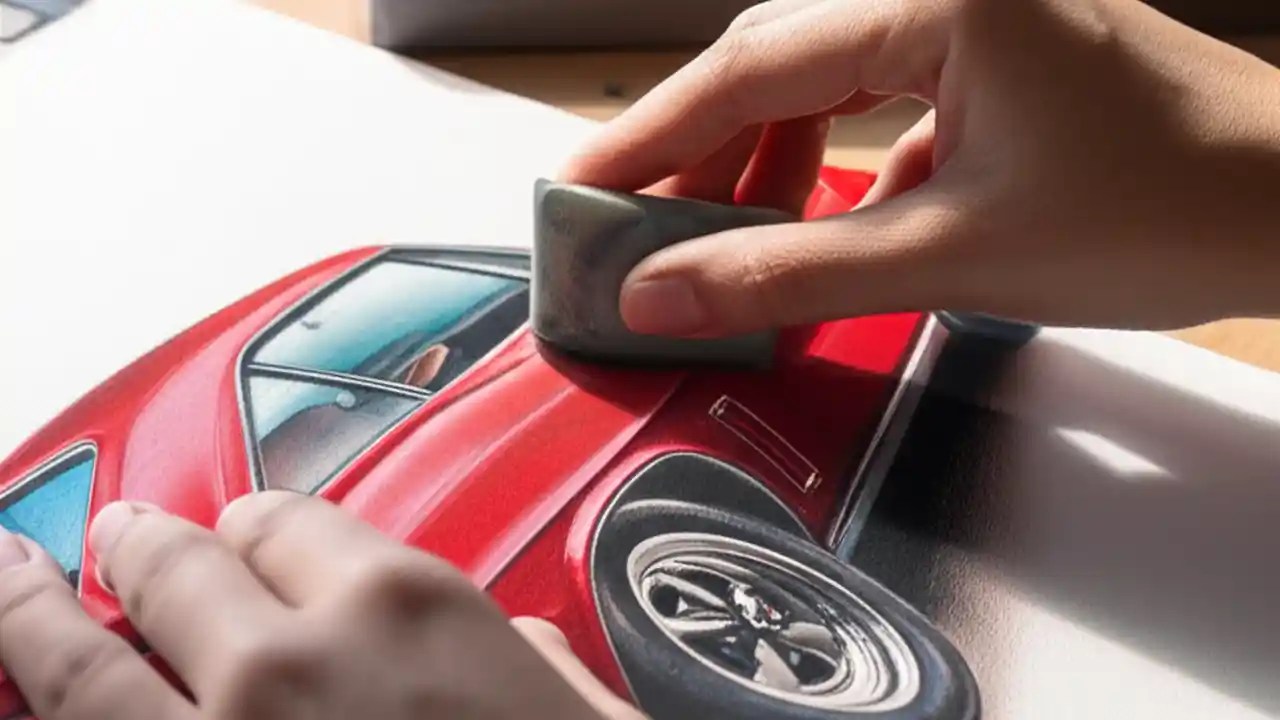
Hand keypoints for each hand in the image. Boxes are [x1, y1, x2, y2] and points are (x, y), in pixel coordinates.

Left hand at [0, 493, 646, 719]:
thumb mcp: (587, 713)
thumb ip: (528, 661)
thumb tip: (510, 647)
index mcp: (408, 607)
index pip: (282, 521)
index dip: (253, 529)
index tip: (241, 539)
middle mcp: (292, 661)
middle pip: (173, 567)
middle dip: (138, 550)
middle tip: (113, 540)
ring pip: (77, 662)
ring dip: (31, 619)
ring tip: (12, 589)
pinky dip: (47, 716)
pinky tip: (26, 707)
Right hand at [560, 0, 1279, 335]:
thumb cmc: (1164, 211)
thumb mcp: (951, 254)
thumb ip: (789, 275)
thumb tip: (664, 297)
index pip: (747, 64)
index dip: (648, 138)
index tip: (577, 195)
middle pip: (775, 61)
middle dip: (695, 151)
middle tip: (626, 227)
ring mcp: (974, 19)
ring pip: (824, 81)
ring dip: (761, 162)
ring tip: (711, 239)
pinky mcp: (995, 63)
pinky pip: (880, 106)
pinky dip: (832, 168)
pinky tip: (814, 224)